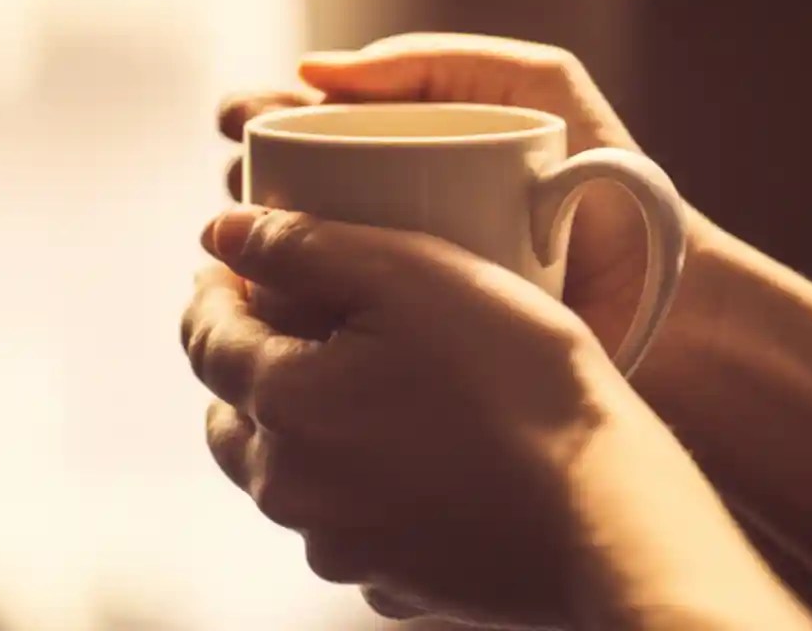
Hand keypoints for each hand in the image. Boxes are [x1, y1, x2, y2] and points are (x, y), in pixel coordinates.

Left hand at [181, 206, 811, 629]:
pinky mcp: (387, 582)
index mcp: (281, 403)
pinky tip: (402, 451)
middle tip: (286, 318)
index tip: (232, 266)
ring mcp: (337, 546)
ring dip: (293, 422)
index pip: (203, 339)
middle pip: (230, 411)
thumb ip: (301, 243)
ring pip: (281, 472)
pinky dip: (348, 482)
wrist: (608, 515)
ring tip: (348, 380)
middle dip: (245, 358)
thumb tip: (222, 229)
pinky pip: (340, 521)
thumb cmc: (519, 380)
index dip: (212, 292)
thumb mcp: (412, 273)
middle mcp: (289, 488)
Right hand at [216, 33, 716, 364]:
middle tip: (243, 175)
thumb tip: (317, 70)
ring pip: (297, 252)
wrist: (662, 296)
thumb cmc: (609, 182)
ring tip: (243, 232)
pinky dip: (288, 306)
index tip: (240, 121)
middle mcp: (386, 207)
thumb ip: (442, 59)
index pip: (310, 121)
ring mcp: (392, 275)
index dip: (261, 115)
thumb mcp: (541, 84)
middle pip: (288, 185)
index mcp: (408, 143)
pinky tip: (263, 302)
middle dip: (248, 175)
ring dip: (256, 241)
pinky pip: (330, 316)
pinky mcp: (405, 335)